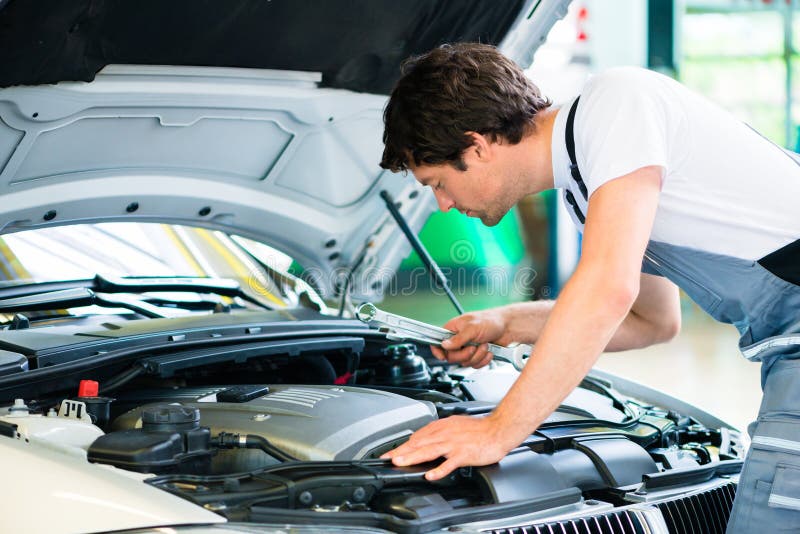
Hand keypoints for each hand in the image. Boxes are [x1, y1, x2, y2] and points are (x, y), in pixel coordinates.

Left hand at [381, 415, 513, 480]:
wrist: (498, 429)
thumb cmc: (479, 429)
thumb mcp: (456, 424)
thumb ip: (441, 431)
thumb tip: (427, 437)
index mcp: (443, 426)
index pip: (418, 436)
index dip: (403, 444)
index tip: (392, 452)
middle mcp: (445, 433)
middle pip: (419, 443)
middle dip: (402, 451)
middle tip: (388, 458)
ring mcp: (454, 444)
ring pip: (429, 450)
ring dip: (413, 456)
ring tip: (400, 462)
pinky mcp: (463, 454)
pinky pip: (449, 463)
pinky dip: (439, 469)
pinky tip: (430, 475)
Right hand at [432, 309, 510, 367]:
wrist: (508, 328)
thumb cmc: (491, 321)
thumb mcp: (472, 328)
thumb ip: (457, 338)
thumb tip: (444, 345)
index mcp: (453, 329)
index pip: (437, 341)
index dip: (437, 351)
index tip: (442, 357)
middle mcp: (458, 339)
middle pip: (451, 356)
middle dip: (465, 354)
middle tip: (473, 347)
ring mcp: (467, 348)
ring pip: (464, 362)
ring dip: (477, 356)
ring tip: (484, 345)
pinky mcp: (476, 355)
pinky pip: (474, 365)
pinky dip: (483, 360)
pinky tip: (488, 351)